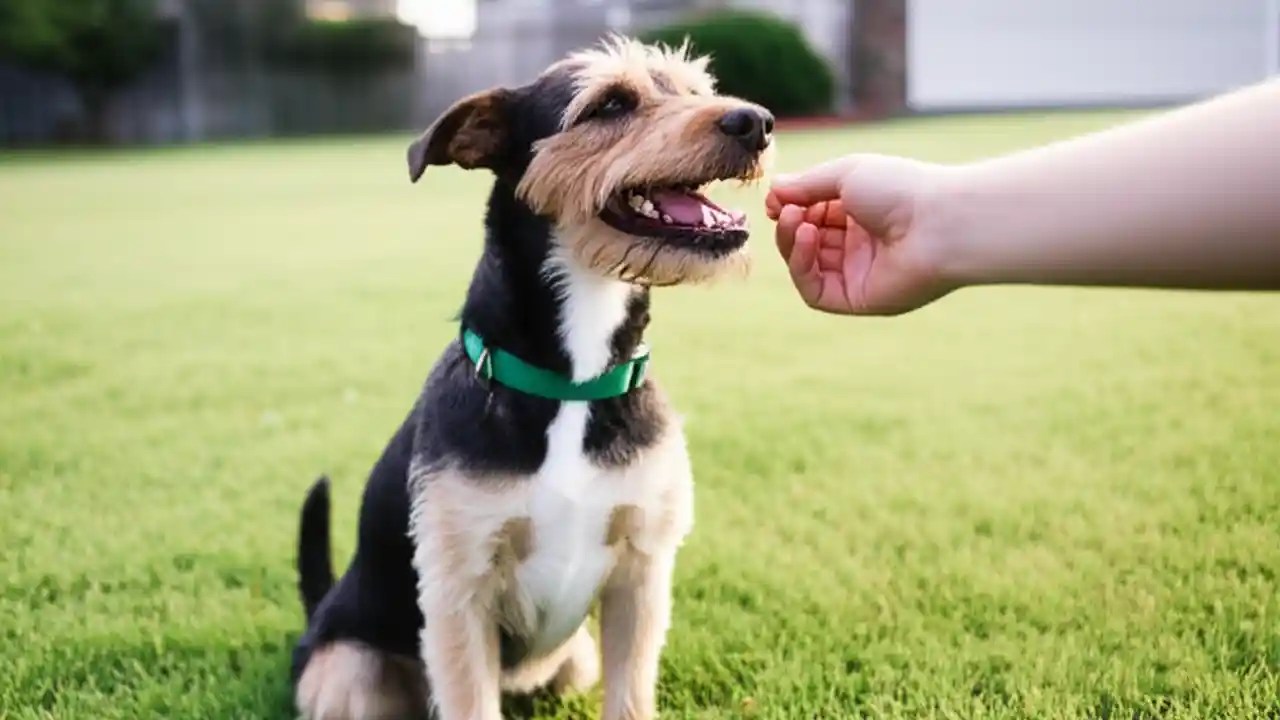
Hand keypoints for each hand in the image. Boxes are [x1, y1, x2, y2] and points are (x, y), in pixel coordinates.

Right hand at [765, 155, 959, 315]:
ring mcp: (857, 273)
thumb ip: (806, 185)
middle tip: (786, 210)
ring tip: (796, 220)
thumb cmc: (900, 189)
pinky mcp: (856, 298)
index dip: (793, 207)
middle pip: (806, 242)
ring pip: (806, 266)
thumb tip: (774, 192)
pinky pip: (815, 290)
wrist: (938, 222)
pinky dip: (802, 266)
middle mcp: (859, 244)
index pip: (814, 215)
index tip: (779, 199)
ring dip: (792, 243)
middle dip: (790, 225)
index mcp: (861, 213)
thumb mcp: (845, 173)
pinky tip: (807, 239)